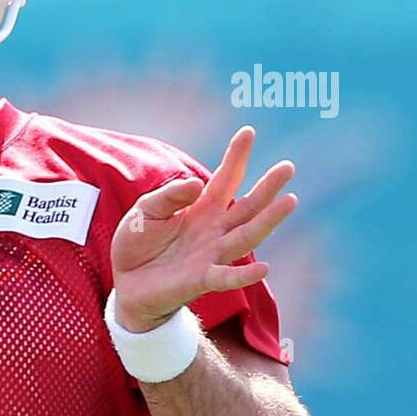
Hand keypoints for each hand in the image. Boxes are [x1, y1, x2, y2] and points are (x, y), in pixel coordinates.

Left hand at [110, 126, 295, 332]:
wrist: (126, 283)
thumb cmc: (139, 244)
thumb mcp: (146, 211)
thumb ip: (168, 196)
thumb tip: (196, 183)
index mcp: (201, 209)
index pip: (225, 179)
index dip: (236, 157)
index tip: (248, 132)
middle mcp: (214, 230)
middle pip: (247, 207)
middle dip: (267, 187)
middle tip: (287, 167)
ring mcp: (212, 255)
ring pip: (246, 236)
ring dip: (268, 221)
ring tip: (289, 201)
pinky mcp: (201, 280)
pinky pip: (226, 277)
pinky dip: (243, 275)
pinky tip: (264, 269)